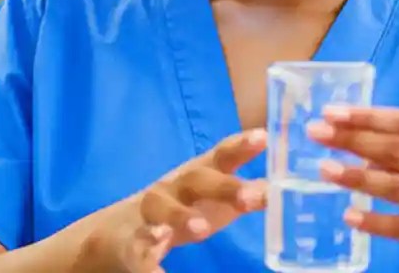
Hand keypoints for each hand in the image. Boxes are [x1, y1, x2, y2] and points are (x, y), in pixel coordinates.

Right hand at [90, 130, 267, 272]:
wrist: (115, 234)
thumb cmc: (181, 208)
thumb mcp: (213, 196)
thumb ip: (247, 190)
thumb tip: (283, 186)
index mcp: (197, 175)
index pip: (222, 155)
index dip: (242, 144)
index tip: (264, 137)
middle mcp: (173, 188)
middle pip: (197, 179)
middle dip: (224, 186)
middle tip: (251, 197)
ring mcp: (149, 215)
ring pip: (162, 210)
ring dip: (182, 218)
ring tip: (202, 230)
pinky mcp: (129, 243)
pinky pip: (138, 251)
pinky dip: (148, 262)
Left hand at [310, 106, 398, 272]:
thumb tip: (366, 147)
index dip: (367, 116)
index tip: (332, 111)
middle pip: (397, 150)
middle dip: (352, 139)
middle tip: (316, 133)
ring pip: (395, 186)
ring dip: (355, 177)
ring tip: (324, 170)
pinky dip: (372, 221)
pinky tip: (348, 215)